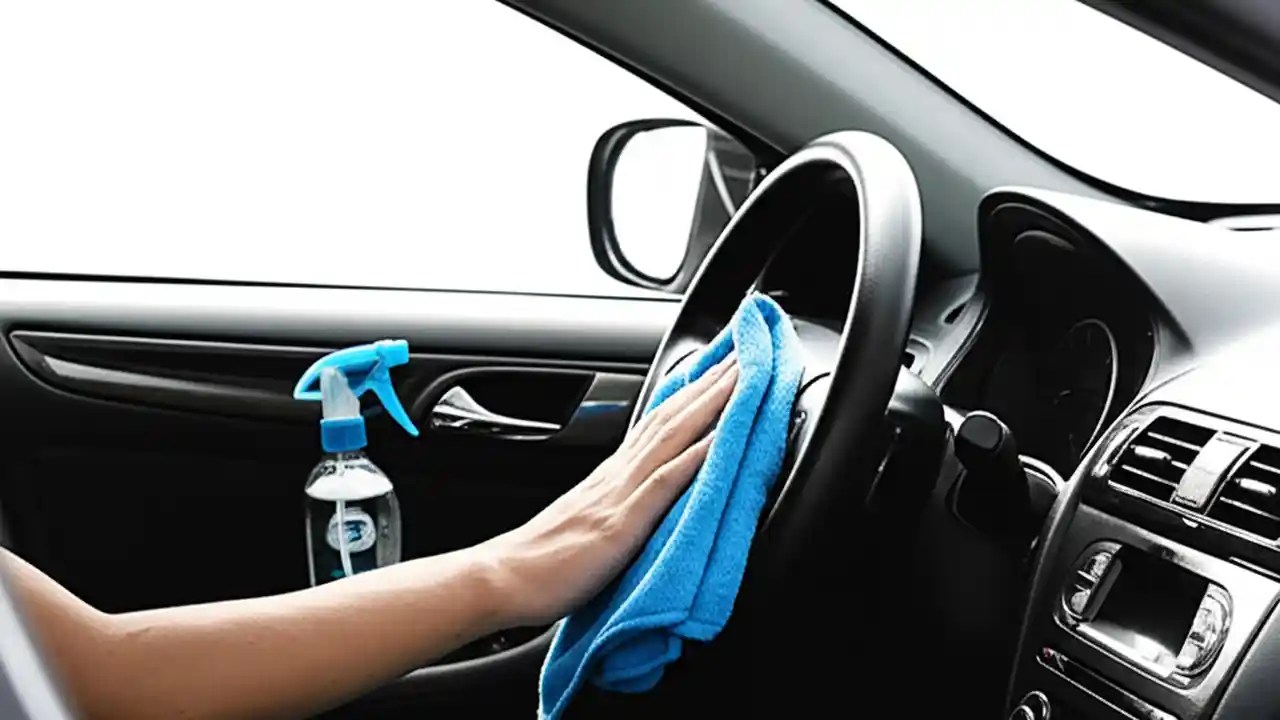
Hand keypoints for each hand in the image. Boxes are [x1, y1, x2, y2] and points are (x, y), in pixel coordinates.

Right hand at [481, 356, 737, 626]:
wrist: (504, 579)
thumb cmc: (545, 559)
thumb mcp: (592, 521)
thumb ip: (620, 503)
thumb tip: (649, 497)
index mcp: (615, 474)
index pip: (662, 421)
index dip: (695, 391)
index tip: (725, 366)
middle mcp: (620, 473)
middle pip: (673, 416)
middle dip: (713, 382)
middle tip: (747, 350)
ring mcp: (621, 494)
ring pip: (673, 436)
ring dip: (711, 403)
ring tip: (743, 375)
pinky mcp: (622, 524)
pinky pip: (665, 483)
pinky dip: (695, 456)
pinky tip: (720, 439)